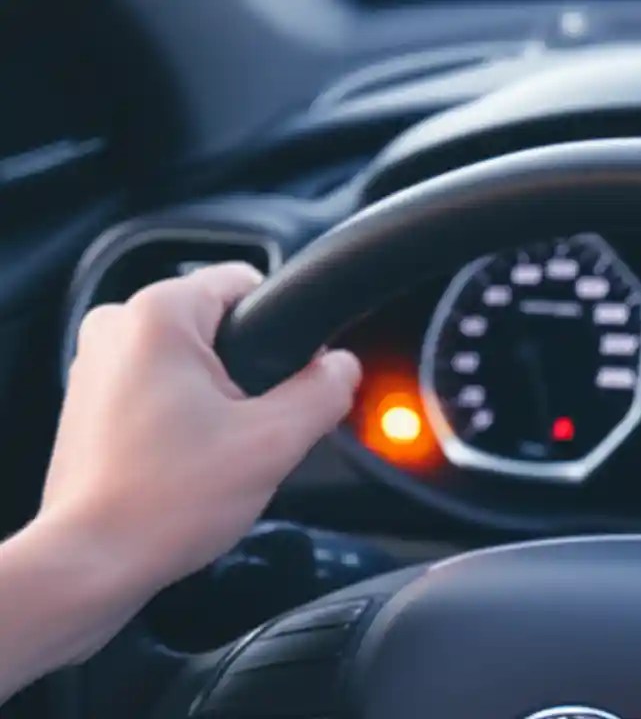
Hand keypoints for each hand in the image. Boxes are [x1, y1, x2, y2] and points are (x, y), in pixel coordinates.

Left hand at [35, 263, 358, 657]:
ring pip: (193, 362)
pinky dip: (185, 418)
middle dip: (250, 375)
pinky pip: (162, 389)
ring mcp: (95, 365)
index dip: (287, 331)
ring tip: (216, 453)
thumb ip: (324, 391)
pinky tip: (189, 463)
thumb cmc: (164, 503)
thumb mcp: (275, 442)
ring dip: (217, 400)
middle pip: (222, 326)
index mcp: (158, 315)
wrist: (92, 564)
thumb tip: (343, 367)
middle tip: (250, 431)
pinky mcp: (90, 403)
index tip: (289, 381)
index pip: (249, 282)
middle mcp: (116, 327)